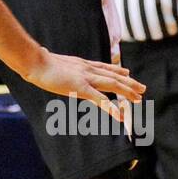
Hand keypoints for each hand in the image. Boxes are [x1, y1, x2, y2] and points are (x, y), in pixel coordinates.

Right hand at [25, 48, 144, 125]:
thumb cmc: (38, 62)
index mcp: (81, 64)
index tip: (127, 73)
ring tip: (139, 99)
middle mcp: (87, 69)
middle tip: (142, 89)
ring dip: (127, 92)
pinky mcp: (81, 88)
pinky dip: (112, 108)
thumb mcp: (53, 62)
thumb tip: (53, 64)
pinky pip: (100, 99)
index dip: (117, 70)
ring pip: (113, 84)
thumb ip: (58, 65)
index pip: (104, 67)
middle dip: (129, 83)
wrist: (35, 62)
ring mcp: (86, 78)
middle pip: (113, 75)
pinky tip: (120, 116)